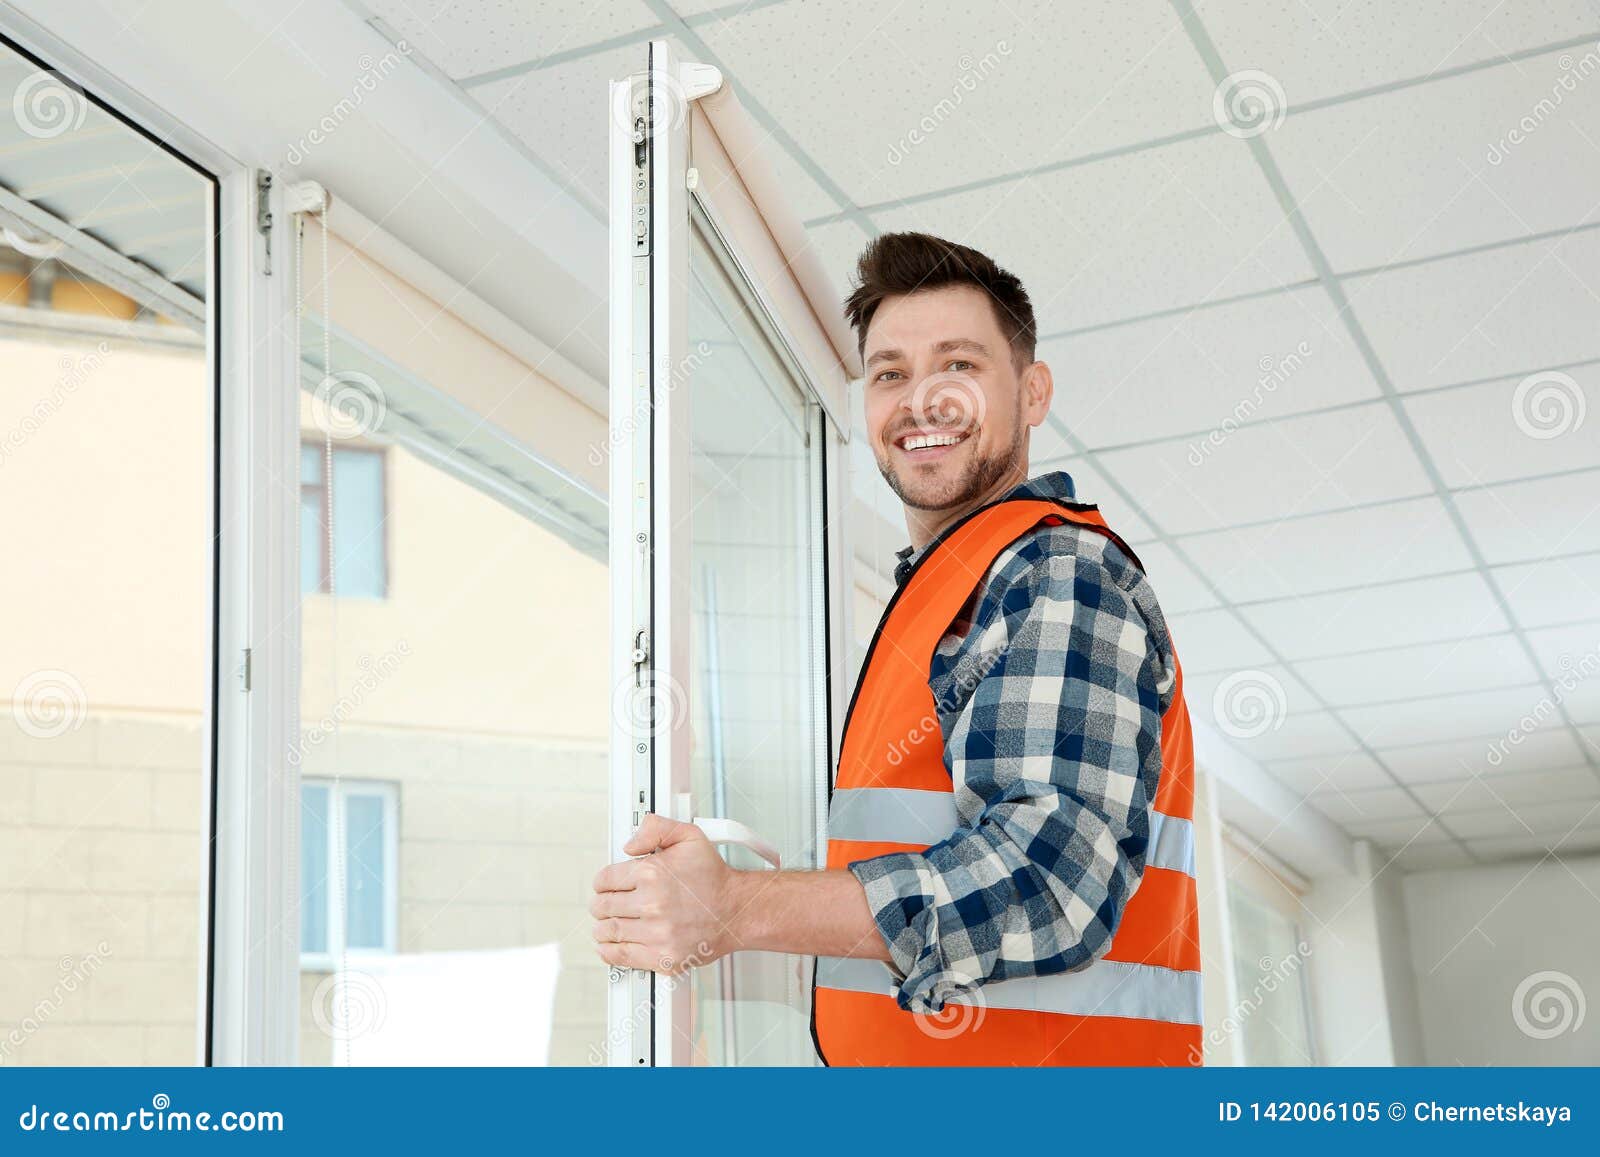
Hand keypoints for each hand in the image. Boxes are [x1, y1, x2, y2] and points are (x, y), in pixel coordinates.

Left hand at [589, 814, 739, 974]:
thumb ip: (656, 828)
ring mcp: (656, 933)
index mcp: (652, 874)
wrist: (736, 911)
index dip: (603, 882)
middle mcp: (652, 904)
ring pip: (608, 931)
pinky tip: (608, 945)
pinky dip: (609, 951)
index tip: (606, 885)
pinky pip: (621, 956)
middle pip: (603, 906)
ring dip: (602, 927)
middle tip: (605, 904)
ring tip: (606, 924)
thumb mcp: (689, 836)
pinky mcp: (662, 957)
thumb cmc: (714, 879)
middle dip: (601, 904)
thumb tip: (629, 843)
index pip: (605, 880)